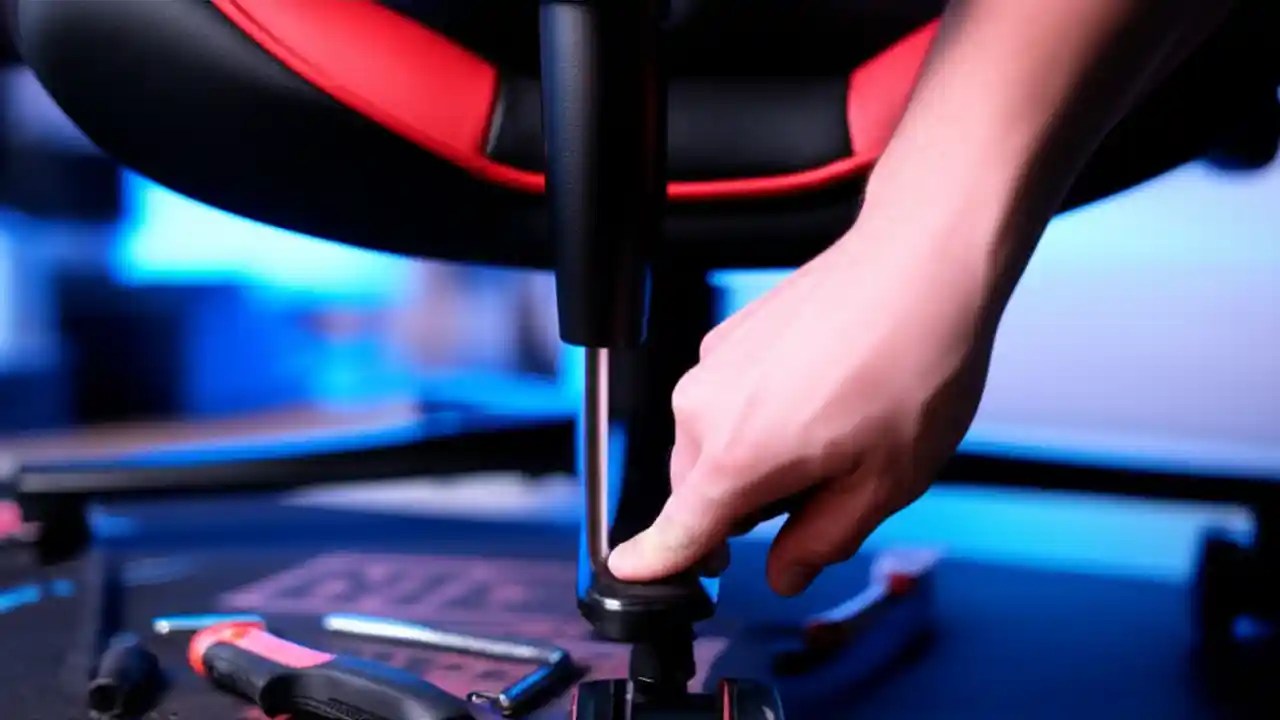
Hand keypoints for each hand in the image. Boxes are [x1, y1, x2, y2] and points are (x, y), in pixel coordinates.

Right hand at [606, 225, 999, 595]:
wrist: (918, 264)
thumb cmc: (912, 365)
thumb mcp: (884, 483)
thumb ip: (822, 540)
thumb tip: (785, 572)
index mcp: (738, 456)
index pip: (677, 529)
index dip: (654, 562)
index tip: (630, 573)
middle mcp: (705, 408)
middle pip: (698, 490)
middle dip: (746, 508)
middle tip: (824, 493)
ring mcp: (712, 365)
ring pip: (711, 443)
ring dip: (754, 458)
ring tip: (833, 433)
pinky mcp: (726, 335)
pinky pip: (725, 400)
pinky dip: (758, 414)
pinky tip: (820, 396)